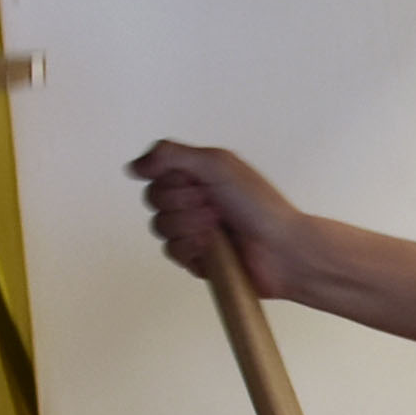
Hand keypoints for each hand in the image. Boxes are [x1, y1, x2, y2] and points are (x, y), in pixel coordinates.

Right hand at [126, 141, 314, 295]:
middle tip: (215, 206)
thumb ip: (171, 155)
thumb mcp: (217, 164)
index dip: (175, 179)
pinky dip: (191, 247)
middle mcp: (191, 202)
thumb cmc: (259, 205)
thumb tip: (134, 166)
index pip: (155, 172)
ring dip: (190, 225)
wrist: (281, 249)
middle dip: (185, 202)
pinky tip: (213, 247)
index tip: (201, 182)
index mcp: (197, 176)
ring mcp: (192, 231)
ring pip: (160, 226)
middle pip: (154, 199)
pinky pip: (171, 251)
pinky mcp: (194, 259)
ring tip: (219, 227)